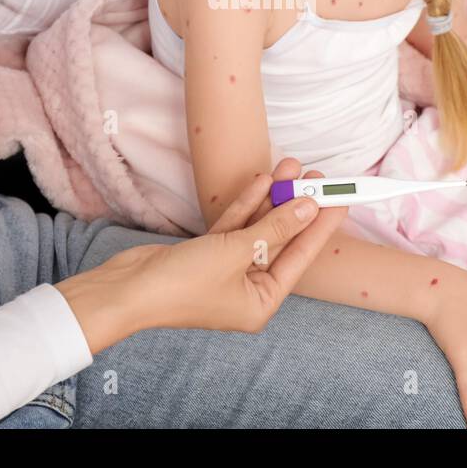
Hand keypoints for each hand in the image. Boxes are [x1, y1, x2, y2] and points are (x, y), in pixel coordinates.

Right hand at [58, 158, 344, 350]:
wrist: (125, 291)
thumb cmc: (181, 285)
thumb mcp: (235, 253)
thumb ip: (274, 228)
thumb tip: (309, 207)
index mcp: (260, 303)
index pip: (301, 257)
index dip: (322, 226)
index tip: (341, 199)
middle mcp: (247, 288)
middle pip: (280, 240)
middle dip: (297, 205)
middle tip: (317, 173)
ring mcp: (225, 270)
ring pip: (257, 228)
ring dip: (273, 198)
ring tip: (291, 165)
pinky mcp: (206, 254)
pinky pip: (234, 227)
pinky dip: (246, 205)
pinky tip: (262, 179)